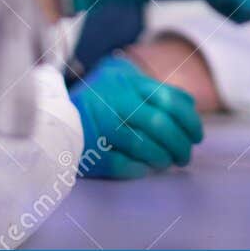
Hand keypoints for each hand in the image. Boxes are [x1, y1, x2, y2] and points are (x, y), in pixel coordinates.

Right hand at [71, 56, 203, 179]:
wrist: (52, 116)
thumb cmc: (98, 100)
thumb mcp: (123, 81)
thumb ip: (155, 89)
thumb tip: (189, 104)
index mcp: (126, 84)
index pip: (170, 100)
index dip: (190, 121)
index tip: (197, 136)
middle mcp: (115, 103)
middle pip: (161, 125)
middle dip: (181, 145)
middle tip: (186, 156)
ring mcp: (103, 129)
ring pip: (147, 146)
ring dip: (165, 158)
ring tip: (169, 162)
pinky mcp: (93, 153)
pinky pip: (127, 166)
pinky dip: (143, 169)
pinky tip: (148, 168)